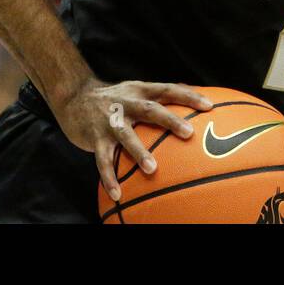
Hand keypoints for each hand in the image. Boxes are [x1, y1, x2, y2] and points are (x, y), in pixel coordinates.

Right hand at [52, 78, 212, 202]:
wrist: (74, 98)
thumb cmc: (114, 99)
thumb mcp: (136, 90)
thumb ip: (159, 97)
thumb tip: (194, 98)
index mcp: (140, 90)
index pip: (168, 89)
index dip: (189, 96)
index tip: (210, 106)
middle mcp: (126, 103)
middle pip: (150, 109)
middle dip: (170, 120)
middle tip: (190, 133)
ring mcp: (109, 121)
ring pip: (126, 136)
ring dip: (139, 152)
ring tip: (153, 170)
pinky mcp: (94, 137)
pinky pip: (102, 160)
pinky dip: (109, 177)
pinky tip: (117, 195)